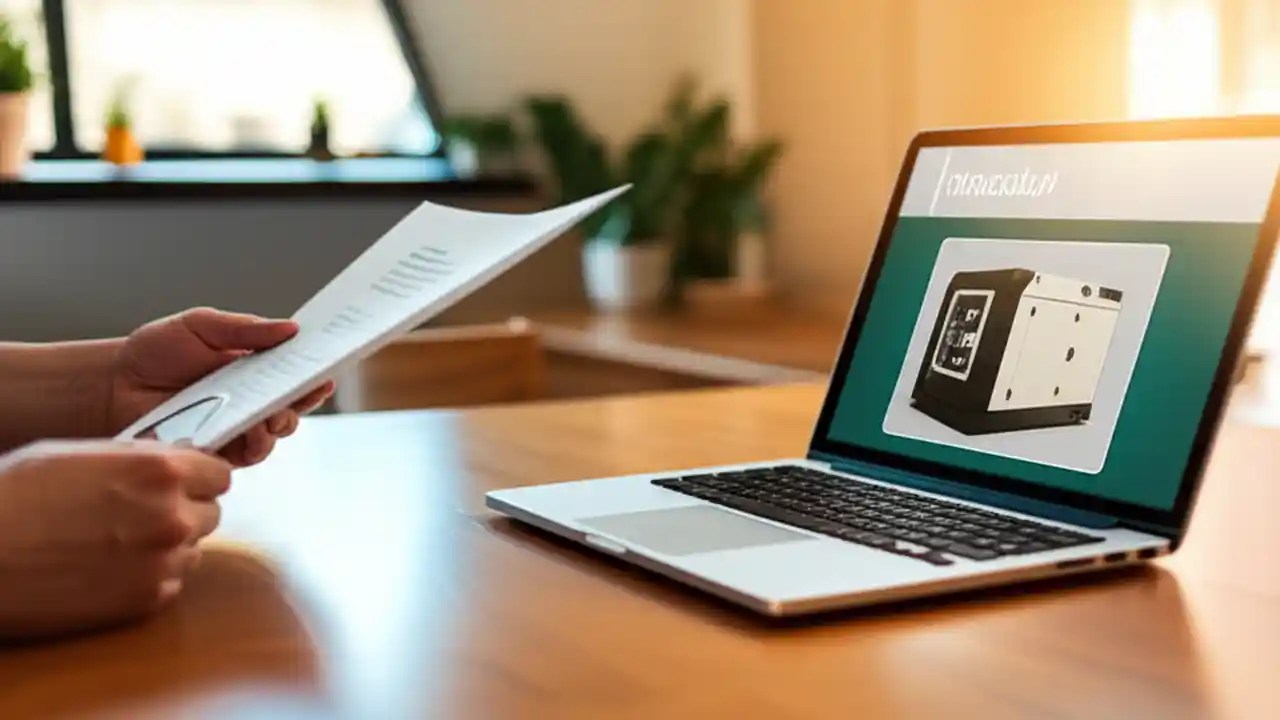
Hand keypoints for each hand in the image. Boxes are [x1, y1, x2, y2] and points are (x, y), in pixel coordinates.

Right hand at [0, 440, 230, 639]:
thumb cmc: (16, 494)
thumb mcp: (83, 454)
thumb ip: (140, 459)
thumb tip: (175, 463)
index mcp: (161, 470)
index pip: (219, 473)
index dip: (198, 477)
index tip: (183, 482)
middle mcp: (172, 516)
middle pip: (211, 512)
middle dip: (184, 510)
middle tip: (142, 513)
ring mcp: (162, 562)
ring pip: (193, 549)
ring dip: (168, 545)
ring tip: (117, 541)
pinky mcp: (146, 601)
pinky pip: (170, 583)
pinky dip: (150, 577)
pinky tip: (108, 568)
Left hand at [107, 308, 333, 465]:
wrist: (111, 384)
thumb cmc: (154, 352)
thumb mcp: (200, 326)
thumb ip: (244, 328)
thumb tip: (291, 328)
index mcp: (253, 370)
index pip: (294, 375)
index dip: (316, 373)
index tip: (329, 369)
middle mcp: (250, 402)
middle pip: (292, 406)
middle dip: (302, 401)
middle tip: (304, 391)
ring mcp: (235, 429)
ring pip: (275, 435)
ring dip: (279, 425)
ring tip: (272, 417)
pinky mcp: (216, 453)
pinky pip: (246, 455)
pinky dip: (254, 445)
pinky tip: (252, 434)